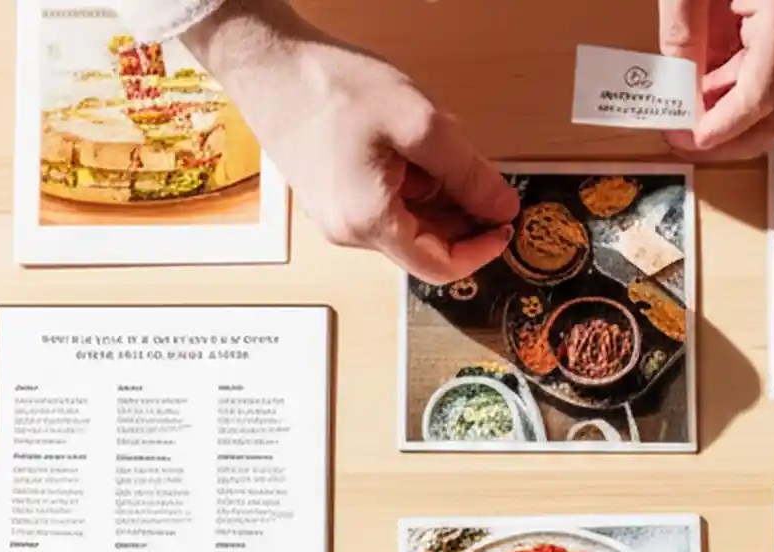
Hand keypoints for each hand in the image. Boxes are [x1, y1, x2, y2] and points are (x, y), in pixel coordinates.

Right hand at [184, 0, 518, 282]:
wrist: (266, 62)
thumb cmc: (330, 86)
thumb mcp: (419, 124)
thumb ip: (468, 174)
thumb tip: (503, 206)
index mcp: (369, 222)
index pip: (440, 267)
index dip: (482, 250)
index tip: (506, 222)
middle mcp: (349, 231)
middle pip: (426, 244)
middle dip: (462, 214)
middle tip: (481, 173)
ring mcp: (337, 214)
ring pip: (409, 221)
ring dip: (437, 192)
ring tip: (437, 142)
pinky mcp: (333, 195)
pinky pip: (387, 202)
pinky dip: (413, 180)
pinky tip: (412, 141)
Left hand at [659, 0, 773, 159]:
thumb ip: (681, 27)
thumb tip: (674, 83)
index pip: (763, 93)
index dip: (726, 126)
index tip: (693, 139)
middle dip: (735, 141)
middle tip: (689, 145)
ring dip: (733, 121)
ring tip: (688, 121)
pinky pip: (770, 80)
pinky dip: (734, 96)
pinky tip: (703, 95)